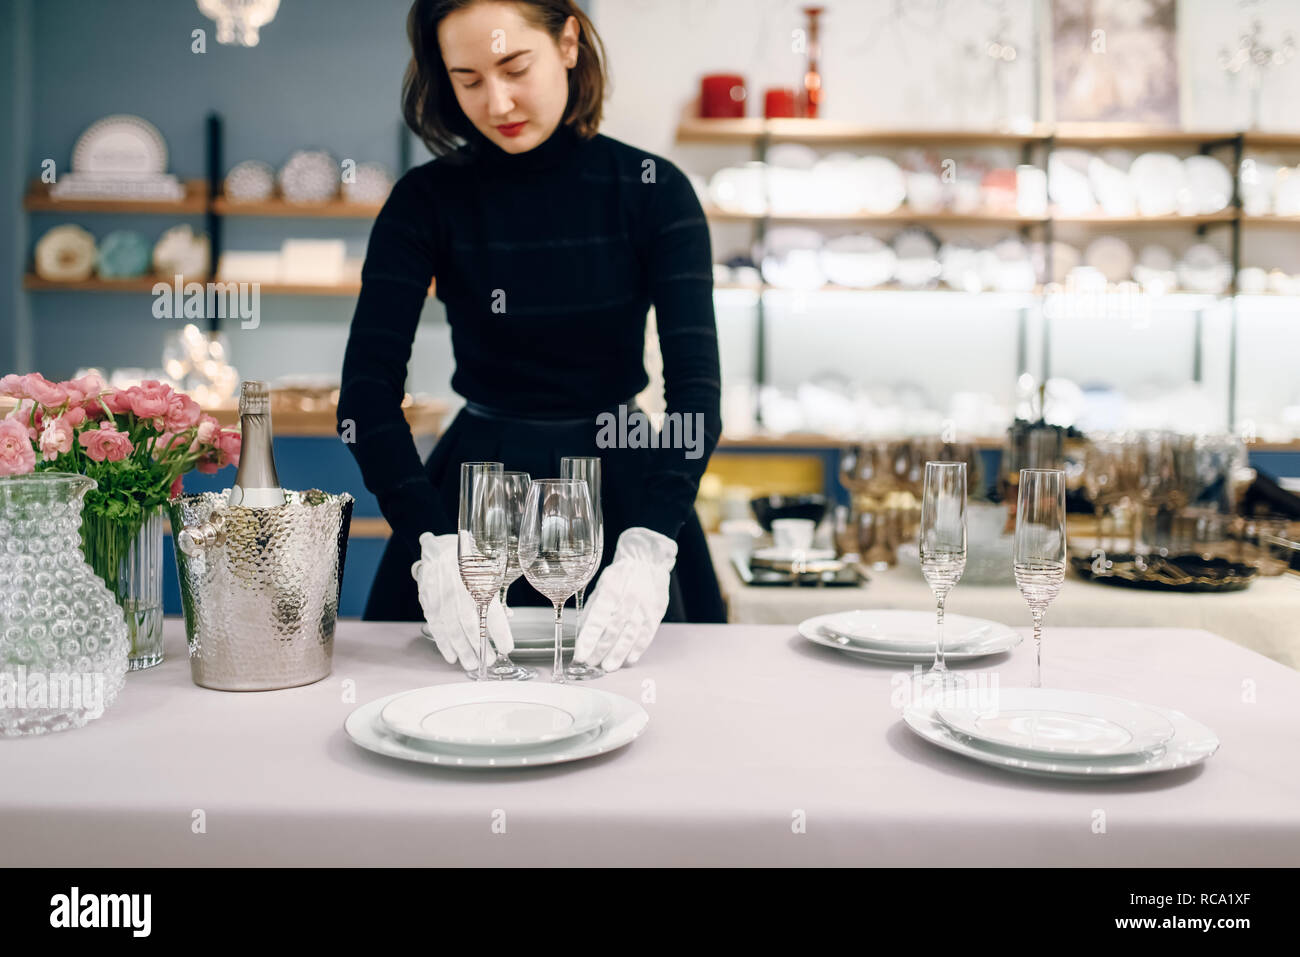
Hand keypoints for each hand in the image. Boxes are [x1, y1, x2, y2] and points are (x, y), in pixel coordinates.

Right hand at [411, 532, 512, 668]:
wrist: (440, 547)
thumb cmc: (471, 559)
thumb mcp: (490, 569)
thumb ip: (497, 593)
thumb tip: (509, 617)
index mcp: (479, 577)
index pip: (491, 608)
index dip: (500, 631)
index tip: (507, 648)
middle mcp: (459, 586)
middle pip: (469, 622)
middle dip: (479, 645)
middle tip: (489, 660)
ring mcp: (441, 594)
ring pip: (451, 627)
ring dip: (462, 649)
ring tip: (472, 665)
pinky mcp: (428, 600)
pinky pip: (436, 625)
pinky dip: (443, 643)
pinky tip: (452, 657)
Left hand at [575, 527, 676, 671]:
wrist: (647, 561)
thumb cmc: (621, 575)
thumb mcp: (602, 585)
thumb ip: (594, 608)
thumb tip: (584, 633)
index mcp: (610, 590)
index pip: (597, 619)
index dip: (588, 639)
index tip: (581, 655)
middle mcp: (628, 599)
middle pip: (613, 631)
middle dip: (600, 650)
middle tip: (591, 664)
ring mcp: (644, 607)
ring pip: (629, 636)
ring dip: (618, 654)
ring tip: (608, 667)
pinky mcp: (655, 613)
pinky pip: (646, 635)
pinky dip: (637, 649)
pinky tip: (628, 660)